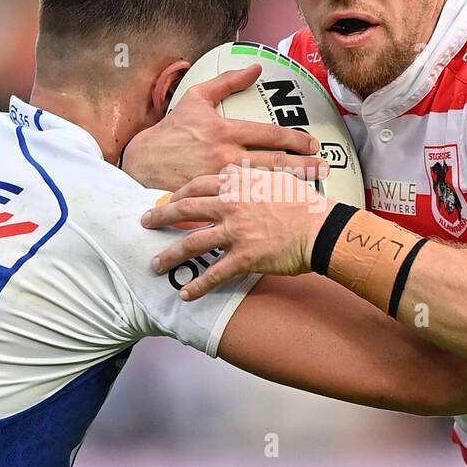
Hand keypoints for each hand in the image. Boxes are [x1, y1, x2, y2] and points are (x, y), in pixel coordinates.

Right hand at [121, 64, 327, 190]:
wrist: (142, 163)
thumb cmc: (171, 130)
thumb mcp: (196, 98)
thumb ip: (227, 82)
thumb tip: (255, 67)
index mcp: (225, 130)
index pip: (269, 135)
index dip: (295, 139)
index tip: (313, 143)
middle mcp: (225, 156)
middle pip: (273, 162)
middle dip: (302, 165)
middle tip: (323, 167)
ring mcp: (220, 180)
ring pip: (263, 183)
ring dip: (291, 184)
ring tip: (314, 186)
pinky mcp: (213, 199)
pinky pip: (244, 200)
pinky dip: (266, 202)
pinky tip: (283, 204)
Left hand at [141, 165, 332, 299]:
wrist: (322, 229)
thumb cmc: (305, 204)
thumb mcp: (278, 178)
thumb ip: (252, 175)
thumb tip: (237, 171)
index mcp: (238, 185)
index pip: (198, 185)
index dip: (179, 194)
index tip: (168, 200)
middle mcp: (231, 205)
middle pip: (185, 210)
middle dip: (160, 218)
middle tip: (144, 223)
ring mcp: (235, 232)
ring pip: (192, 243)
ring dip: (170, 255)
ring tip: (155, 265)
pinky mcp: (243, 258)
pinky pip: (213, 274)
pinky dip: (197, 286)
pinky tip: (185, 295)